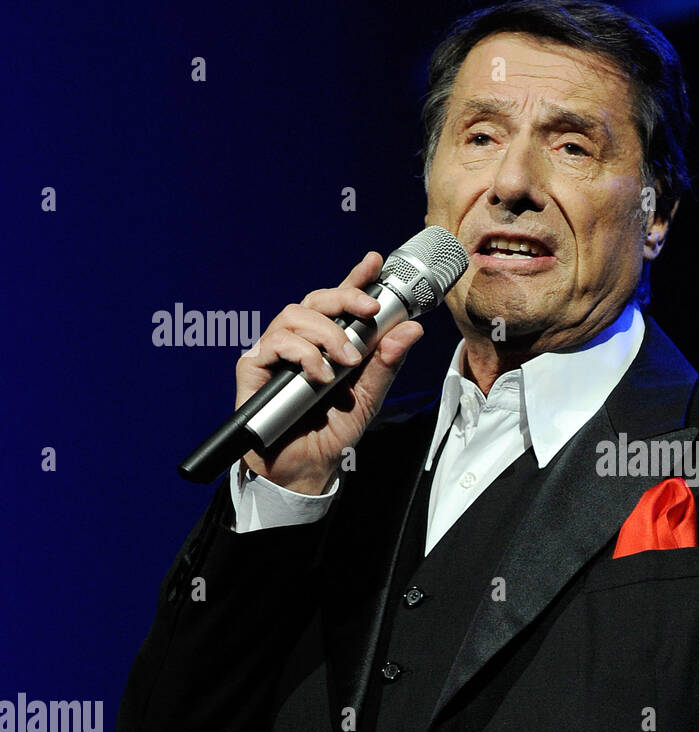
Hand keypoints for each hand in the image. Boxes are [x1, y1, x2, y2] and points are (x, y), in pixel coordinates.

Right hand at [236, 252, 423, 493]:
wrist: (305, 469)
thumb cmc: (333, 433)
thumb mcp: (369, 398)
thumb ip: (386, 364)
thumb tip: (410, 330)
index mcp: (330, 345)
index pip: (342, 304)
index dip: (356, 279)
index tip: (376, 262)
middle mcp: (302, 343)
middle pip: (316, 299)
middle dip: (344, 297)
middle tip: (370, 311)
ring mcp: (277, 353)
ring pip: (293, 315)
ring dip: (326, 332)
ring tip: (346, 361)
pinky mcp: (255, 369)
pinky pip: (273, 343)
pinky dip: (302, 354)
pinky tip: (319, 375)